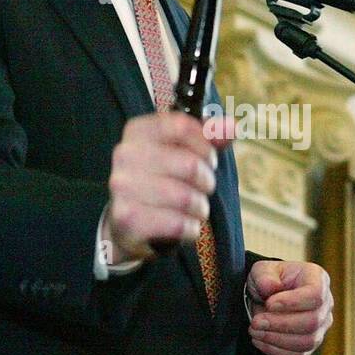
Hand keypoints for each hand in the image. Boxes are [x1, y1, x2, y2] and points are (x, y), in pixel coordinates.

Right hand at [106, 112, 232, 262]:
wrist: (129, 222)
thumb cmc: (162, 180)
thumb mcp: (184, 151)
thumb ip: (209, 136)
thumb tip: (232, 126)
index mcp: (137, 131)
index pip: (182, 127)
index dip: (205, 145)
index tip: (207, 158)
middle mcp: (125, 155)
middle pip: (190, 165)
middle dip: (207, 181)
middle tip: (202, 188)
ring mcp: (123, 187)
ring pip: (186, 197)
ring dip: (200, 207)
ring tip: (193, 209)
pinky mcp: (127, 219)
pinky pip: (178, 224)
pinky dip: (191, 228)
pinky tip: (184, 226)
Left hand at [246, 260, 332, 354]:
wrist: (265, 298)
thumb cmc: (268, 281)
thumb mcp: (262, 271)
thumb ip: (265, 276)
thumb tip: (271, 288)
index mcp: (317, 279)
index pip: (315, 294)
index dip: (293, 302)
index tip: (269, 303)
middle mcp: (325, 304)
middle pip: (312, 321)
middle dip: (280, 324)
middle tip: (256, 321)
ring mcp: (320, 327)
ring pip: (306, 342)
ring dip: (276, 339)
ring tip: (255, 331)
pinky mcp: (310, 345)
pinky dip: (276, 351)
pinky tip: (260, 340)